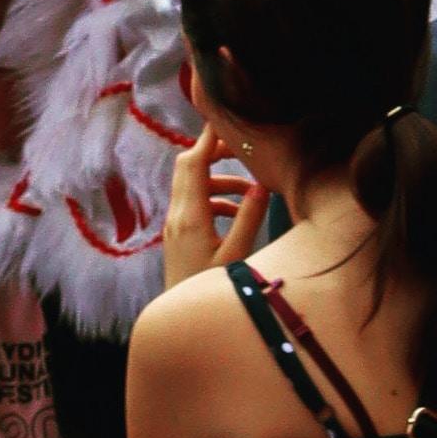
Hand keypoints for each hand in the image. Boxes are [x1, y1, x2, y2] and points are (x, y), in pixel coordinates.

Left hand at [164, 124, 263, 286]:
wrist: (180, 319)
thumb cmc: (208, 291)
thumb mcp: (236, 257)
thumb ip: (249, 219)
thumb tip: (260, 185)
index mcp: (190, 216)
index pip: (193, 162)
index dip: (208, 138)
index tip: (225, 118)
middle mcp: (178, 215)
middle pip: (188, 165)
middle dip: (214, 152)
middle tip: (244, 148)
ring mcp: (176, 224)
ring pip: (193, 183)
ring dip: (219, 178)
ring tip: (250, 188)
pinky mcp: (179, 233)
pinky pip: (195, 202)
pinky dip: (215, 197)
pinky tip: (237, 212)